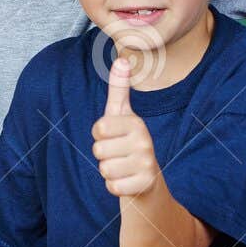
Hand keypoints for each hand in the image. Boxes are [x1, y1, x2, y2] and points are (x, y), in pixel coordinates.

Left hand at [91, 59, 160, 197]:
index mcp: (136, 123)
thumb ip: (119, 89)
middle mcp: (145, 142)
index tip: (112, 136)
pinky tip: (126, 180)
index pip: (99, 128)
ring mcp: (146, 164)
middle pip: (98, 150)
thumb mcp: (122, 115)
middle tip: (118, 154)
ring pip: (104, 169)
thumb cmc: (127, 141)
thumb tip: (121, 59)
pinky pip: (112, 186)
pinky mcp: (145, 185)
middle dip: (103, 154)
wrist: (147, 180)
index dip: (100, 134)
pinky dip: (115, 186)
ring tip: (122, 166)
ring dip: (109, 170)